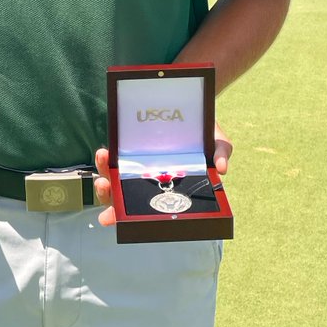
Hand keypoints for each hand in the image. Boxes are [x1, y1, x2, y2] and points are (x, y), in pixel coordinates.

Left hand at [92, 121, 232, 228]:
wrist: (194, 108)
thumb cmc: (206, 134)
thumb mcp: (218, 141)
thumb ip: (222, 152)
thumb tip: (222, 168)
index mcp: (168, 190)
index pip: (145, 211)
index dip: (124, 217)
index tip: (111, 218)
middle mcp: (150, 183)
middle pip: (123, 198)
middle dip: (109, 197)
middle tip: (104, 186)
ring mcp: (138, 168)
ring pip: (114, 180)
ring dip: (103, 174)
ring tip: (103, 159)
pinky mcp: (130, 152)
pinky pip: (114, 160)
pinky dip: (107, 159)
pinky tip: (106, 152)